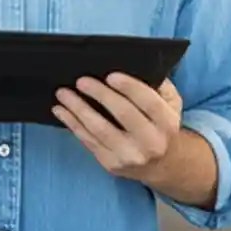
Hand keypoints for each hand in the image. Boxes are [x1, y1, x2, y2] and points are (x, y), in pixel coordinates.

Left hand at [52, 74, 182, 182]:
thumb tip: (135, 65)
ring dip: (78, 109)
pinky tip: (60, 111)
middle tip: (81, 81)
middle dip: (100, 94)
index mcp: (167, 123)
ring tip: (63, 93)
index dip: (130, 88)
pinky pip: (88, 141)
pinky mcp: (112, 164)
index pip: (150, 103)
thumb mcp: (170, 104)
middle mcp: (152, 143)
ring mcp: (131, 156)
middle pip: (124, 114)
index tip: (110, 75)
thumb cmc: (160, 125)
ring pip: (100, 129)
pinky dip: (72, 124)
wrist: (162, 164)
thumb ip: (158, 85)